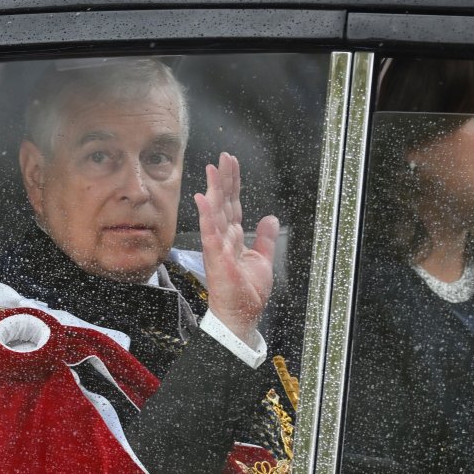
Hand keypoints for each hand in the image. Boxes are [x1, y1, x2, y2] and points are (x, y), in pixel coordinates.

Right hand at [193, 152, 279, 341]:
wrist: (241, 316)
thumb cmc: (245, 293)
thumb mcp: (263, 259)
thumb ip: (265, 238)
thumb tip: (270, 218)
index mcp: (233, 237)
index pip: (233, 204)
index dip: (233, 184)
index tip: (231, 164)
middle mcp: (223, 238)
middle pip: (224, 202)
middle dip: (224, 179)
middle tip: (224, 157)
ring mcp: (217, 246)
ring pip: (215, 211)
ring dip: (214, 189)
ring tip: (213, 169)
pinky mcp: (216, 256)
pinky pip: (210, 232)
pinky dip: (206, 214)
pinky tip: (203, 198)